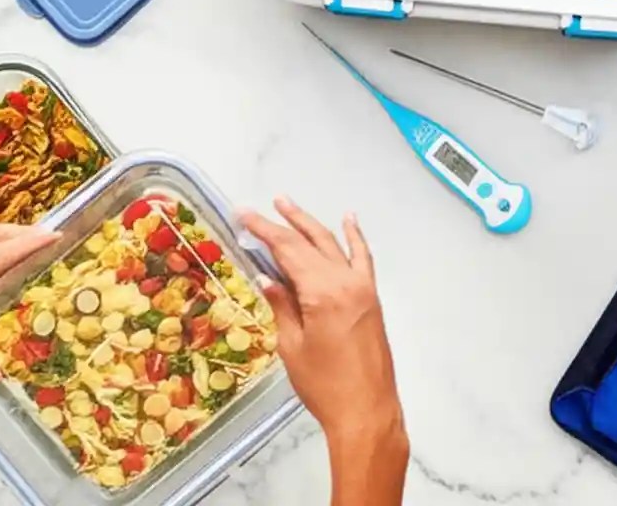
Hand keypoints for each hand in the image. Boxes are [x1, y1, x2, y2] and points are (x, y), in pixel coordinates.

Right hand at [240, 198, 407, 505]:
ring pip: (334, 245)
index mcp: (322, 292)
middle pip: (309, 242)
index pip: (287, 249)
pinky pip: (362, 258)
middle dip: (284, 222)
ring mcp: (362, 288)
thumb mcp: (292, 345)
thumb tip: (267, 278)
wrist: (366, 410)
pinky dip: (355, 237)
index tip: (244, 214)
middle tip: (261, 207)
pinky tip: (349, 220)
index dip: (264, 230)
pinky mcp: (371, 298)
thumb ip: (282, 305)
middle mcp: (346, 282)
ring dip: (311, 224)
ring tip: (289, 205)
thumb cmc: (325, 386)